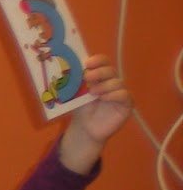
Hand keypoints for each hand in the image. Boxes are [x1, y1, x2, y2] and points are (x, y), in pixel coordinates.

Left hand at [58, 55, 131, 174]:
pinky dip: (114, 94)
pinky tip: (104, 97)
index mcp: (100, 76)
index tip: (87, 63)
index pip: (103, 62)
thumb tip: (63, 71)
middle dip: (98, 72)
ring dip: (104, 85)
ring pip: (117, 82)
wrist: (85, 129)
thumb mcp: (75, 94)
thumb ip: (73, 83)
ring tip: (92, 92)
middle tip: (87, 77)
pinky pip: (124, 95)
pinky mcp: (126, 104)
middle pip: (110, 70)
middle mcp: (112, 81)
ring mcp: (120, 92)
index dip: (97, 60)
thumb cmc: (81, 109)